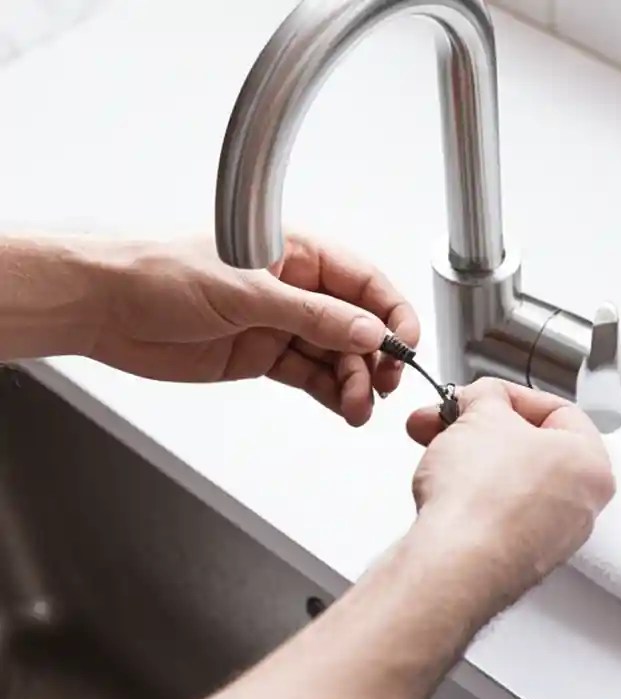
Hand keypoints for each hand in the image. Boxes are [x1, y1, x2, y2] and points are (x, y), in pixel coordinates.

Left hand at [91, 234, 418, 425]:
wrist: (103, 308)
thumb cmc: (159, 274)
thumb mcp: (245, 293)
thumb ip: (312, 316)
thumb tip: (368, 331)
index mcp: (297, 254)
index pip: (364, 282)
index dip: (391, 313)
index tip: (404, 344)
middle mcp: (295, 289)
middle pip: (358, 324)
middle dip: (375, 356)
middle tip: (381, 385)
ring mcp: (280, 324)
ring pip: (337, 356)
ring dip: (354, 382)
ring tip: (358, 407)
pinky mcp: (262, 356)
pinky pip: (311, 376)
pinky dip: (331, 393)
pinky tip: (343, 407)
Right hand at [404, 379, 614, 590]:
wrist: (452, 568)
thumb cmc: (480, 498)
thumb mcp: (482, 414)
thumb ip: (487, 396)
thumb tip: (485, 398)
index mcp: (591, 464)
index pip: (557, 411)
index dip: (509, 396)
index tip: (477, 396)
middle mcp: (581, 505)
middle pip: (529, 447)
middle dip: (478, 429)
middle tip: (445, 420)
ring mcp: (552, 538)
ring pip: (510, 482)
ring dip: (469, 459)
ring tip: (434, 452)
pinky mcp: (520, 561)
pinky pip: (498, 516)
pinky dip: (471, 499)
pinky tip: (442, 492)